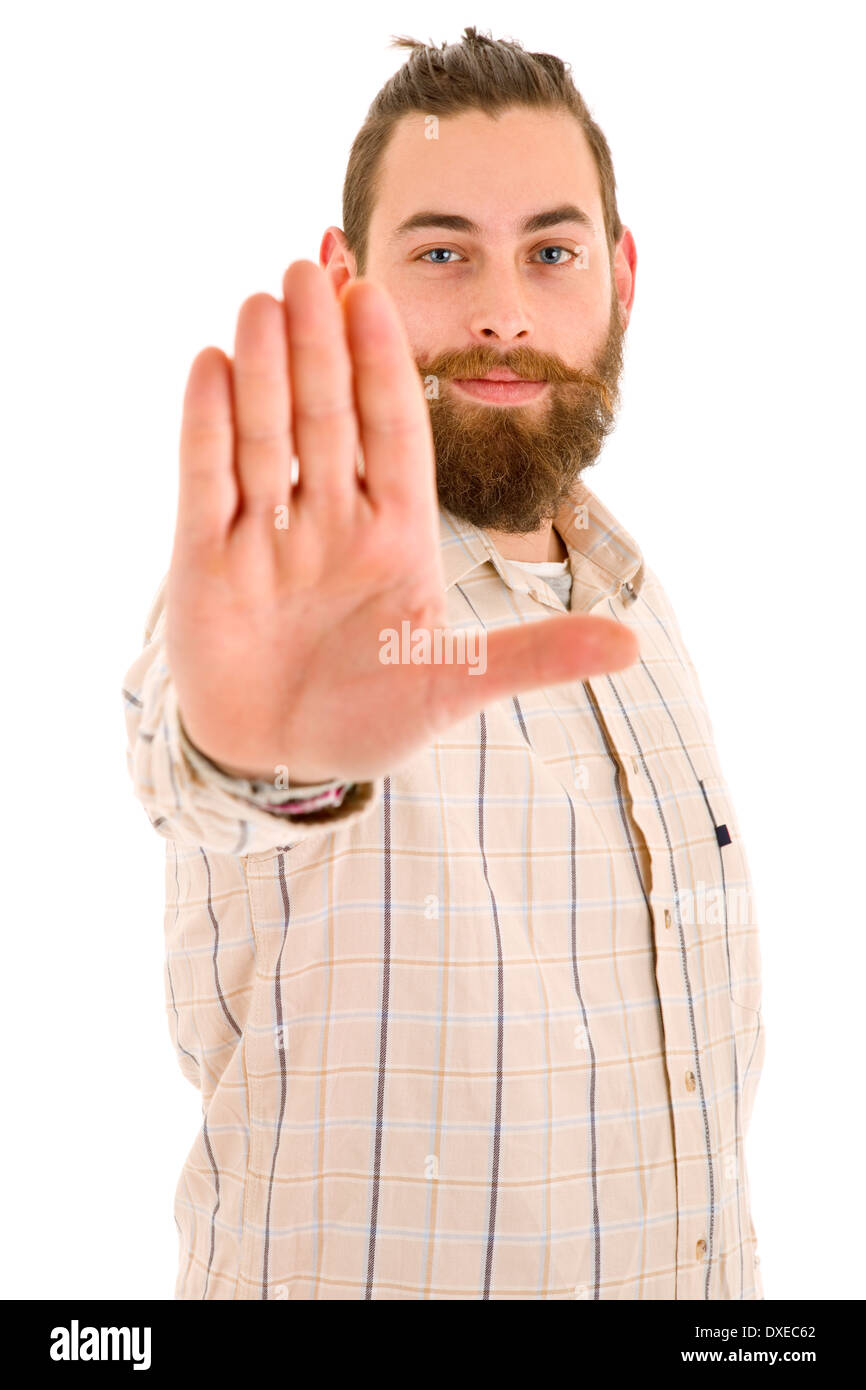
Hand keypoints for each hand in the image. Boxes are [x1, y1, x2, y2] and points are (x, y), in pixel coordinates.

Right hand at [166, 260, 637, 785]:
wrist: (282, 760)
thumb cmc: (371, 717)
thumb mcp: (454, 687)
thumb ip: (533, 657)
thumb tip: (631, 647)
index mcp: (397, 535)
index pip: (393, 434)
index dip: (384, 368)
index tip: (375, 299)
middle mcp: (332, 520)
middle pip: (327, 416)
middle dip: (320, 345)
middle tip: (313, 266)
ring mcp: (266, 535)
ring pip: (266, 435)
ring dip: (264, 369)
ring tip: (266, 298)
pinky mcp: (206, 558)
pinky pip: (205, 479)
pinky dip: (205, 425)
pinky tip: (210, 363)